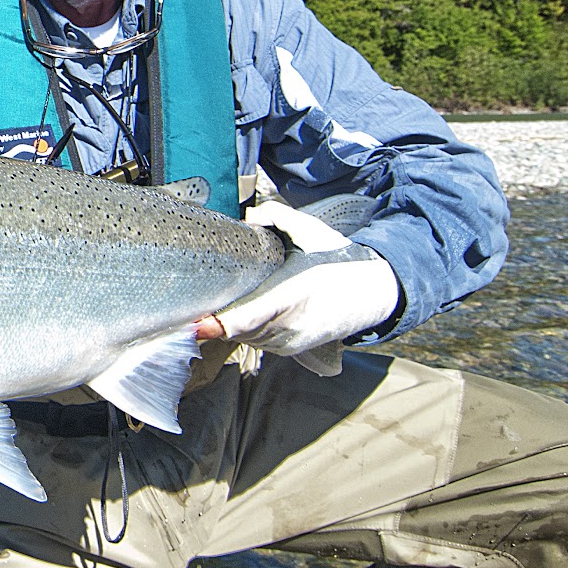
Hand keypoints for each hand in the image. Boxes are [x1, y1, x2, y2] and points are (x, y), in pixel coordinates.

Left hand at [195, 200, 400, 375]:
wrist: (373, 293)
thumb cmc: (339, 260)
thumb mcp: (311, 231)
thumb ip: (277, 217)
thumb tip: (249, 216)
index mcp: (291, 295)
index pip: (247, 317)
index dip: (218, 324)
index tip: (194, 322)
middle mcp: (290, 324)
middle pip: (238, 329)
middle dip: (217, 318)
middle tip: (195, 303)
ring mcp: (291, 341)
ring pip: (245, 338)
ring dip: (232, 324)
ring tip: (221, 304)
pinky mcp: (291, 350)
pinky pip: (258, 343)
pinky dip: (247, 331)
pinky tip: (245, 313)